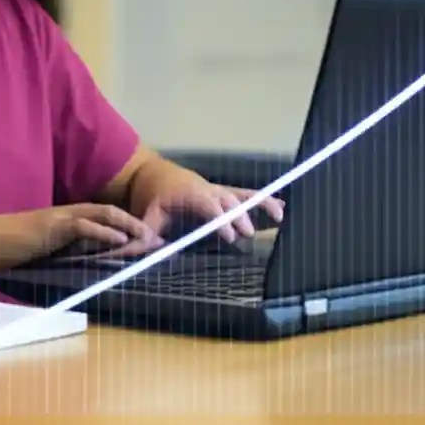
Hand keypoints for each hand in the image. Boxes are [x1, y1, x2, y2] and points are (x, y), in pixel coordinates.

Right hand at [0, 204, 161, 266]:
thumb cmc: (16, 249)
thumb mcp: (51, 251)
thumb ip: (71, 252)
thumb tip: (93, 264)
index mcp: (71, 219)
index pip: (107, 218)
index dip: (130, 227)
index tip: (149, 242)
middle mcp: (71, 213)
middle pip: (113, 212)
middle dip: (138, 225)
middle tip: (159, 240)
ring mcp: (64, 217)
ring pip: (105, 214)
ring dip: (129, 226)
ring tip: (149, 238)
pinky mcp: (55, 225)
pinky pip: (85, 225)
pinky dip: (105, 232)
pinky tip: (121, 240)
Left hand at [129, 164, 285, 243]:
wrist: (154, 174)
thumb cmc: (152, 196)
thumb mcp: (147, 214)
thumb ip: (146, 234)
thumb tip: (143, 251)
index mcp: (190, 194)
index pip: (208, 206)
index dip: (220, 219)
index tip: (230, 236)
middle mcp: (208, 189)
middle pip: (229, 200)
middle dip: (240, 216)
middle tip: (248, 233)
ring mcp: (218, 190)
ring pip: (243, 194)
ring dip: (262, 203)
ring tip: (280, 215)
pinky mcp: (224, 192)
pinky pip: (246, 194)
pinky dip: (263, 200)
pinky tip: (281, 207)